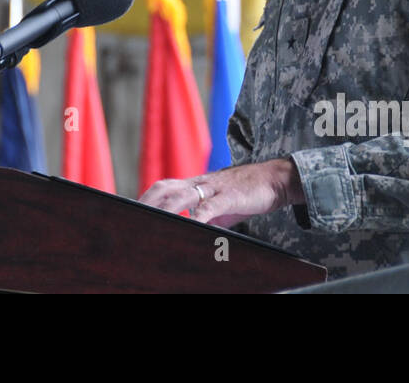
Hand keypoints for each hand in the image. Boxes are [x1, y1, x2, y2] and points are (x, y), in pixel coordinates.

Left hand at [138, 159, 303, 227]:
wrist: (275, 179)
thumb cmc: (247, 193)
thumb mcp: (220, 207)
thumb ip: (204, 216)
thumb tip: (191, 229)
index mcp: (196, 184)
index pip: (164, 187)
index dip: (147, 196)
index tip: (132, 209)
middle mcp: (201, 183)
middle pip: (165, 187)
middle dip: (147, 200)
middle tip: (134, 216)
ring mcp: (214, 188)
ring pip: (183, 195)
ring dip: (166, 209)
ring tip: (153, 221)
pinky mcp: (229, 196)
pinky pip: (209, 206)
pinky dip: (197, 216)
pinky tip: (190, 226)